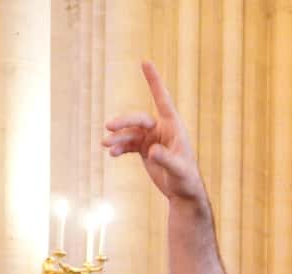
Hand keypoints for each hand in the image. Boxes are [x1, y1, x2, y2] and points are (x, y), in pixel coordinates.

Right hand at [102, 61, 204, 203]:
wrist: (183, 193)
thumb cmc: (186, 179)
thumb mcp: (178, 170)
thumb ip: (166, 159)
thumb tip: (152, 151)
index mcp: (173, 126)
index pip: (162, 99)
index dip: (154, 81)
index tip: (144, 62)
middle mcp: (161, 129)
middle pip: (139, 119)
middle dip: (124, 122)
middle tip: (109, 128)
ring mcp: (152, 139)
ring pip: (130, 133)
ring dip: (118, 138)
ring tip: (106, 145)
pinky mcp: (145, 150)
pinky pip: (129, 145)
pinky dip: (120, 148)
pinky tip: (112, 154)